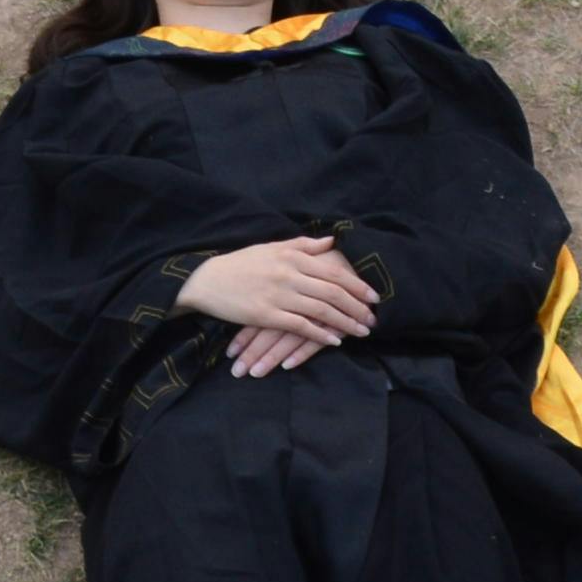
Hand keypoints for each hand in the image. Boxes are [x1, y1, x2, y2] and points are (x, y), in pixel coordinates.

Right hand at [180, 235, 376, 375]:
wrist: (208, 280)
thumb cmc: (242, 263)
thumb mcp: (272, 247)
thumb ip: (303, 245)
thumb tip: (332, 241)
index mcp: (292, 255)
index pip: (333, 271)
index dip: (356, 285)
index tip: (374, 296)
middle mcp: (289, 273)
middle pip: (332, 292)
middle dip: (357, 306)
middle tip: (373, 318)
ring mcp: (278, 294)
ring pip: (321, 310)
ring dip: (345, 322)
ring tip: (361, 331)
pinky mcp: (266, 314)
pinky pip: (300, 326)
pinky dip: (320, 334)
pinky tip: (334, 340)